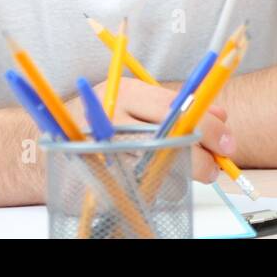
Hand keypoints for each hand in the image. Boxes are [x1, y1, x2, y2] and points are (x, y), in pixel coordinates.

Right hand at [64, 77, 232, 183]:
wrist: (49, 139)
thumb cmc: (105, 119)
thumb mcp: (139, 102)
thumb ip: (176, 106)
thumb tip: (221, 117)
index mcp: (125, 92)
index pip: (174, 106)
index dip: (206, 123)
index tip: (227, 139)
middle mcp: (111, 118)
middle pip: (165, 137)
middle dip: (199, 153)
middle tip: (218, 165)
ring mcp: (102, 148)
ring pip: (155, 164)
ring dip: (184, 171)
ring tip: (203, 172)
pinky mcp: (97, 176)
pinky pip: (139, 184)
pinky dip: (160, 184)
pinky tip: (167, 179)